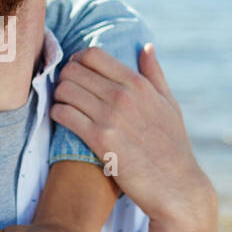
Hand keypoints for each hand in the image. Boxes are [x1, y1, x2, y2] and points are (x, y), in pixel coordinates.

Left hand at [50, 43, 216, 231]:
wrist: (174, 185)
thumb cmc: (172, 145)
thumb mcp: (169, 103)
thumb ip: (155, 74)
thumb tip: (146, 47)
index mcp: (138, 83)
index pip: (92, 55)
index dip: (77, 60)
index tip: (76, 71)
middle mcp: (122, 96)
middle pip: (73, 71)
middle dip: (64, 78)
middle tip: (66, 89)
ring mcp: (110, 117)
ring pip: (65, 91)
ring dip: (58, 96)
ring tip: (64, 104)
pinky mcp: (99, 140)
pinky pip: (63, 115)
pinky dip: (57, 114)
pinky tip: (62, 118)